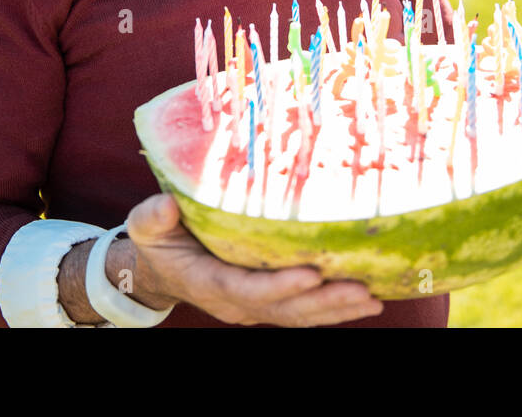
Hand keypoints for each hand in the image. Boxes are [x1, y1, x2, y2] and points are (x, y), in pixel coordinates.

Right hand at [125, 193, 384, 326]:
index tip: (312, 273)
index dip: (280, 286)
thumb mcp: (147, 227)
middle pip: (285, 310)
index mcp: (210, 282)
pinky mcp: (269, 302)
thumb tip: (167, 204)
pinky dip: (335, 307)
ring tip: (374, 298)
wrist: (161, 270)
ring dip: (337, 309)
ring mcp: (255, 306)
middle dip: (324, 302)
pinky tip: (368, 297)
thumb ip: (153, 217)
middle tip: (362, 290)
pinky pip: (305, 310)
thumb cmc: (158, 241)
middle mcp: (237, 302)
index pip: (248, 289)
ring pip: (300, 316)